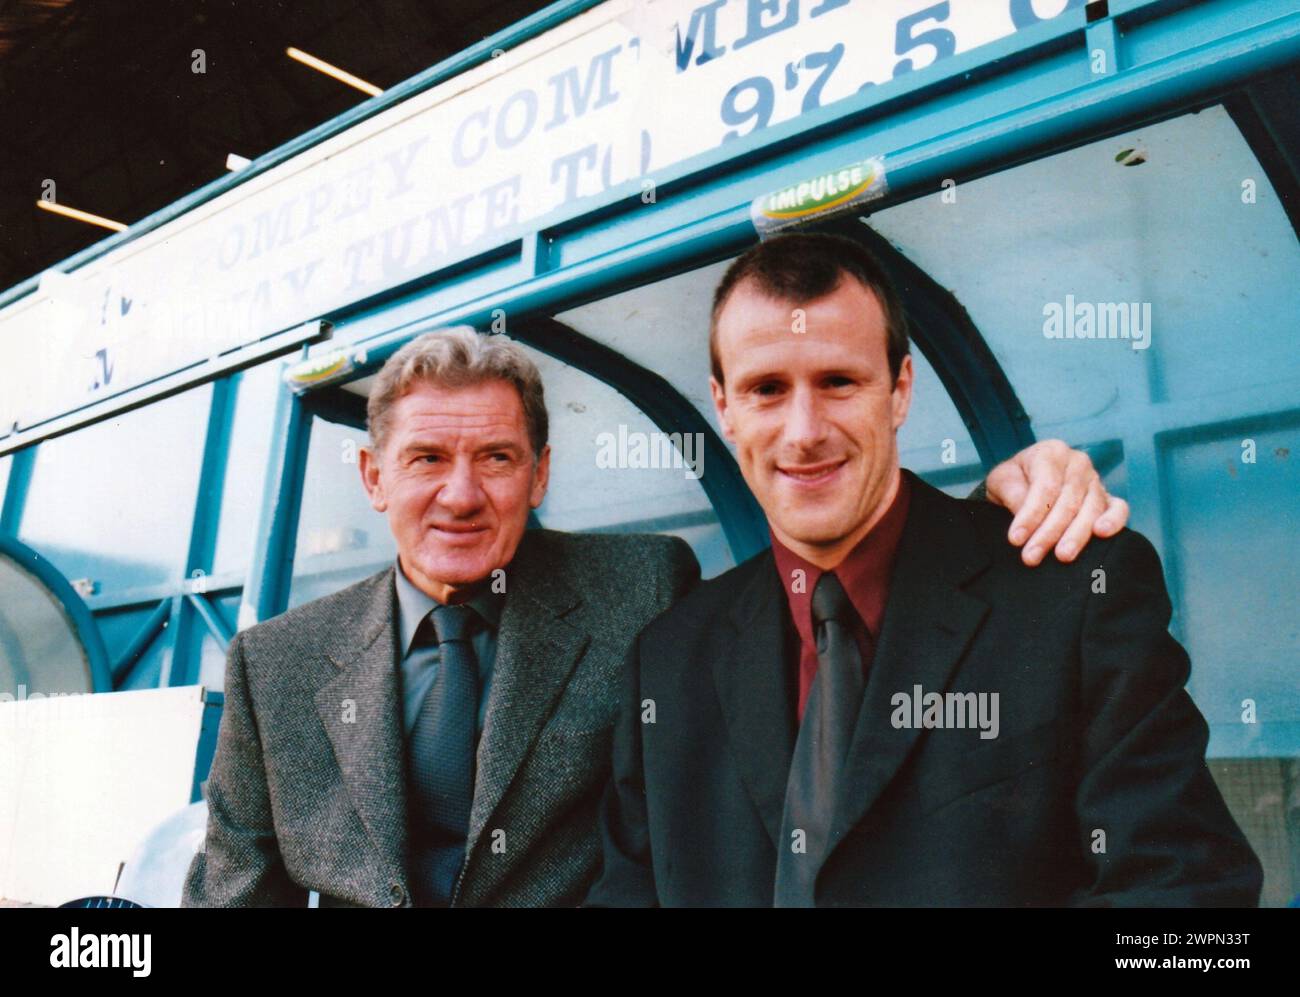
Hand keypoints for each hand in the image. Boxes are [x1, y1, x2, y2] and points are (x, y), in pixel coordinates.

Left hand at [985, 439, 1129, 565]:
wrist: (1024, 481)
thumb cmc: (1013, 480)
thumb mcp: (1002, 481)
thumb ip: (1013, 495)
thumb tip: (1026, 519)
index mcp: (1051, 452)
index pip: (1045, 486)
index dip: (1031, 515)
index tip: (1015, 539)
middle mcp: (1078, 463)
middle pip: (1068, 501)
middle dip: (1049, 533)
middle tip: (1031, 556)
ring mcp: (1095, 481)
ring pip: (1091, 508)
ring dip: (1076, 535)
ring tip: (1062, 556)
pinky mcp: (1108, 498)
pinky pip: (1119, 508)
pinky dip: (1114, 521)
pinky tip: (1102, 534)